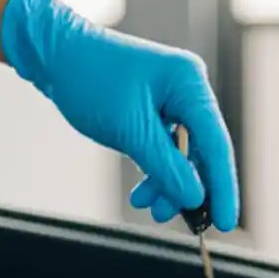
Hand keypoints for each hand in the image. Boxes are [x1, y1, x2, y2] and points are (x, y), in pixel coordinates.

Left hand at [1, 0, 237, 230]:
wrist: (54, 54)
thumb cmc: (90, 80)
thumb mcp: (130, 132)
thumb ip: (166, 167)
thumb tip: (194, 197)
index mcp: (189, 84)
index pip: (216, 144)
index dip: (223, 187)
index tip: (225, 222)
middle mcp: (187, 89)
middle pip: (203, 151)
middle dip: (192, 188)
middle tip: (187, 223)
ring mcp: (172, 98)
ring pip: (183, 154)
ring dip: (169, 184)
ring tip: (151, 208)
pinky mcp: (156, 108)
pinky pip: (166, 147)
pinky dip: (156, 170)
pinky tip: (143, 192)